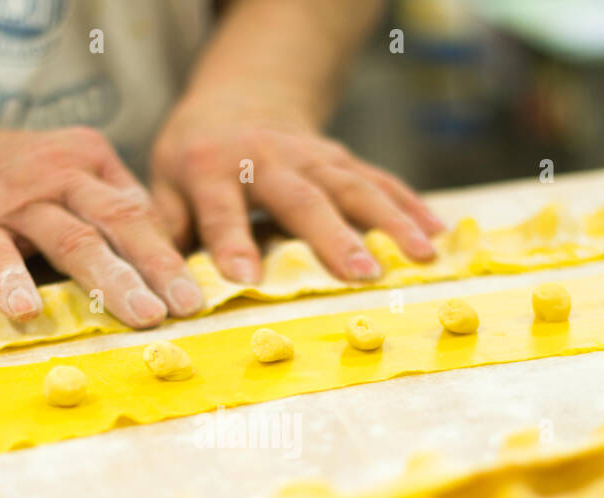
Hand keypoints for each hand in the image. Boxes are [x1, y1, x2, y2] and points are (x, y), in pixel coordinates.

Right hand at [0, 126, 203, 325]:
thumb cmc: (2, 187)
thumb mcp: (62, 182)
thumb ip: (105, 214)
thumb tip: (162, 262)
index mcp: (90, 159)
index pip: (139, 212)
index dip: (171, 256)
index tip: (197, 296)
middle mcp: (59, 171)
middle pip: (118, 221)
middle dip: (158, 267)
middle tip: (187, 307)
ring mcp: (15, 196)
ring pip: (72, 239)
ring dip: (111, 281)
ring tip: (143, 317)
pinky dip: (13, 282)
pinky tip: (28, 313)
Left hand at [149, 102, 444, 284]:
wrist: (237, 104)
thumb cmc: (194, 161)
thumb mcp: (164, 186)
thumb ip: (167, 232)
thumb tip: (163, 288)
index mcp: (212, 167)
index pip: (220, 207)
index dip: (230, 241)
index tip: (243, 279)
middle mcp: (268, 158)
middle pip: (303, 198)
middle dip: (333, 237)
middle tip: (360, 274)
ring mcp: (314, 157)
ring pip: (356, 187)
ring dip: (391, 222)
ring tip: (420, 258)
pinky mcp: (345, 161)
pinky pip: (383, 182)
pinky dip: (413, 208)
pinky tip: (440, 237)